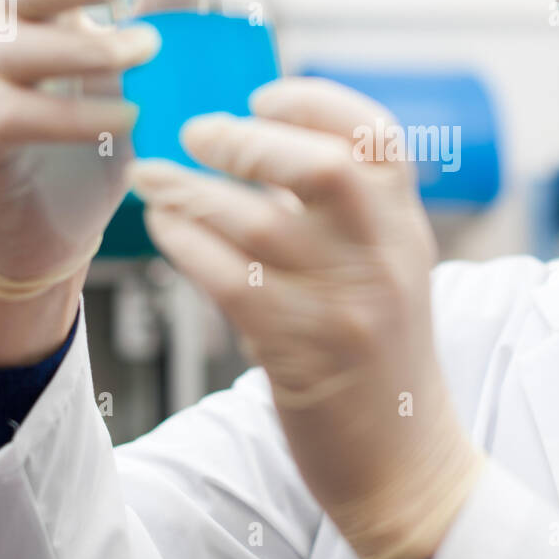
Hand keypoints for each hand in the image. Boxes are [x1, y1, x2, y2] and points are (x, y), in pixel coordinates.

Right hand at [0, 0, 213, 363]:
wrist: (50, 232)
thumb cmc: (92, 145)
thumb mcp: (130, 75)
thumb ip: (158, 15)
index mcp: (36, 9)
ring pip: (23, 47)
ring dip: (87, 47)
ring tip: (145, 54)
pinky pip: (22, 113)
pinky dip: (77, 115)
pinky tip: (123, 119)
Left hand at [129, 77, 484, 558]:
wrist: (406, 464)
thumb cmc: (383, 359)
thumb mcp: (388, 271)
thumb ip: (345, 212)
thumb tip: (266, 143)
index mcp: (406, 230)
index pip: (376, 137)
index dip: (316, 101)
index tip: (264, 95)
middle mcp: (383, 260)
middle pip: (322, 167)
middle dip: (248, 139)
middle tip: (198, 130)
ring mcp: (343, 307)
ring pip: (258, 223)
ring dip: (191, 191)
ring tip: (151, 176)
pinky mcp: (298, 355)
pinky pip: (229, 281)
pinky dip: (187, 245)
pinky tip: (165, 230)